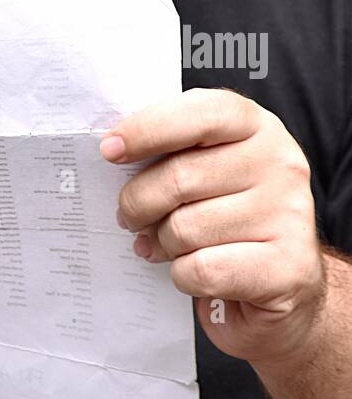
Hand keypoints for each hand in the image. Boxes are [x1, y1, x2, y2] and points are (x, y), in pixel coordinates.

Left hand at [101, 87, 326, 366]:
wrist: (284, 284)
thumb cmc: (229, 215)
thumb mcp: (208, 166)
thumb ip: (173, 150)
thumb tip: (114, 150)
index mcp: (255, 125)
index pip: (197, 114)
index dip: (146, 130)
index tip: (109, 151)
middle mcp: (279, 162)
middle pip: (180, 177)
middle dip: (139, 202)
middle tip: (128, 216)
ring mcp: (288, 214)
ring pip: (186, 228)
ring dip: (161, 243)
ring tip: (163, 245)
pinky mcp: (288, 267)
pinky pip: (202, 269)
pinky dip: (182, 275)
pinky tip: (190, 271)